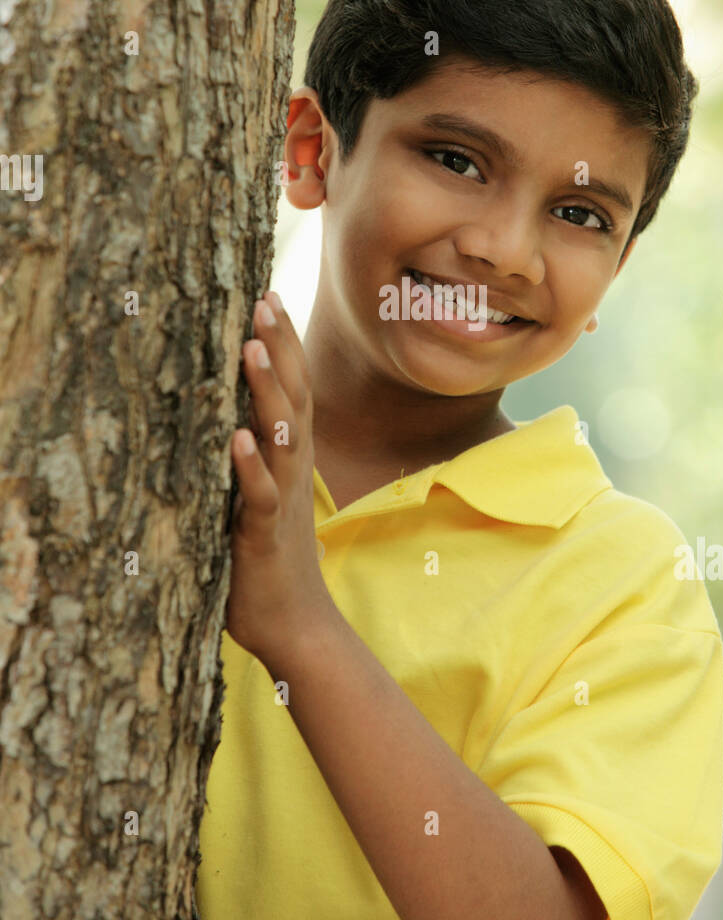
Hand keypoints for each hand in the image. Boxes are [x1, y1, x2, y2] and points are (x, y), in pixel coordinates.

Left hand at [226, 289, 330, 664]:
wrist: (296, 624)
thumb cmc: (269, 557)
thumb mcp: (263, 493)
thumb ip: (255, 453)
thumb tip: (229, 411)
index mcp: (290, 457)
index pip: (292, 388)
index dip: (284, 343)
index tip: (268, 295)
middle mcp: (292, 469)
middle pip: (293, 397)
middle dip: (280, 348)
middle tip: (264, 300)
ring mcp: (282, 499)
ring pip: (280, 436)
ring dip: (267, 391)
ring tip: (251, 349)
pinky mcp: (264, 534)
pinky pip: (260, 495)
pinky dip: (251, 465)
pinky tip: (238, 437)